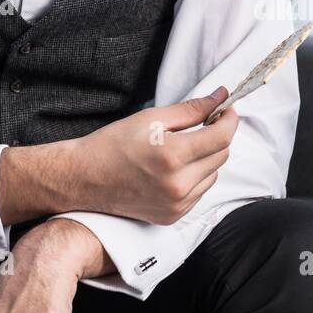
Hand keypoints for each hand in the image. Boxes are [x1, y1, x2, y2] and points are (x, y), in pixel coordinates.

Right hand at [63, 87, 238, 225]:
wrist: (84, 178)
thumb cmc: (114, 144)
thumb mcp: (151, 118)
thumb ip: (191, 109)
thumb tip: (220, 96)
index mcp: (173, 156)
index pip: (222, 136)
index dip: (229, 118)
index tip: (225, 108)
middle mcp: (178, 185)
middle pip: (221, 155)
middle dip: (217, 135)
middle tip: (204, 122)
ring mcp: (176, 205)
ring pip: (213, 174)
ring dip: (207, 158)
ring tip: (183, 147)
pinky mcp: (172, 216)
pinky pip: (199, 192)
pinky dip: (196, 177)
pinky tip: (175, 168)